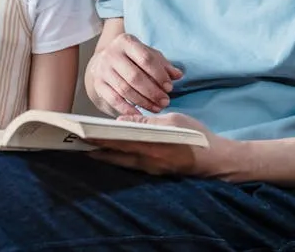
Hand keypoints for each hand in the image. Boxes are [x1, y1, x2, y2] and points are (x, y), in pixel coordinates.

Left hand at [88, 113, 223, 177]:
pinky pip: (133, 166)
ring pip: (123, 163)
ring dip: (107, 156)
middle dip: (97, 150)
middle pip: (116, 157)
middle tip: (78, 144)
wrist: (216, 160)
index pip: (119, 142)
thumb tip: (121, 121)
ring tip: (90, 147)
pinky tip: (113, 153)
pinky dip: (120, 159)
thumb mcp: (173, 121)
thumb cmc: (196, 136)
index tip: (82, 135)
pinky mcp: (156, 172)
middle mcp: (149, 161)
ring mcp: (152, 169)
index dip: (99, 140)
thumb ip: (146, 121)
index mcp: (152, 146)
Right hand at [89, 33, 182, 114]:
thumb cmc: (131, 58)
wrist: (105, 61)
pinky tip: (140, 113)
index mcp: (126, 41)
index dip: (159, 74)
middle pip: (134, 76)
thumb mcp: (148, 55)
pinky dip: (128, 109)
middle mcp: (111, 53)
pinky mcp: (98, 84)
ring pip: (125, 89)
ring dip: (143, 101)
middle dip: (152, 91)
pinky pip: (114, 99)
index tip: (169, 87)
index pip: (145, 58)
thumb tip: (178, 75)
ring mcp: (102, 69)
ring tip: (157, 107)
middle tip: (165, 101)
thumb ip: (163, 65)